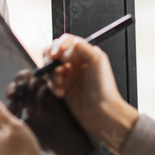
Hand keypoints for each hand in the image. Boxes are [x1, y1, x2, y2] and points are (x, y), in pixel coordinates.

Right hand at [43, 34, 139, 154]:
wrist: (102, 112)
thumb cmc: (104, 89)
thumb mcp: (97, 59)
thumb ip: (80, 47)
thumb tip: (63, 49)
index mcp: (86, 53)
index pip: (67, 42)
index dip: (59, 45)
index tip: (56, 53)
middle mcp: (76, 63)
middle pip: (54, 52)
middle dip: (50, 58)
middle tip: (52, 65)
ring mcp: (68, 75)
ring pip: (50, 67)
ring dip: (52, 75)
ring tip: (60, 83)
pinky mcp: (63, 88)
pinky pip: (50, 82)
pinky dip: (52, 86)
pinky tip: (61, 92)